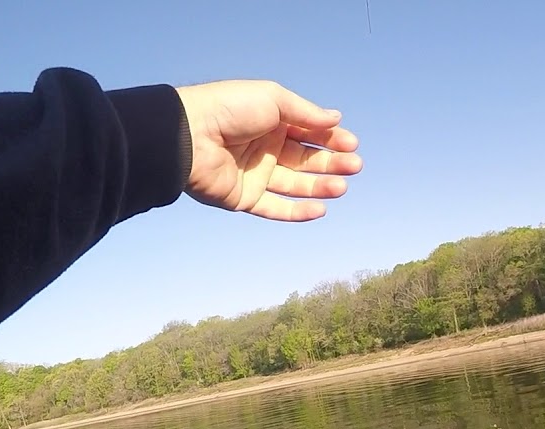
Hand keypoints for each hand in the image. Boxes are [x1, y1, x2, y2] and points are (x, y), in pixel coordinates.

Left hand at [175, 80, 362, 221]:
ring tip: (342, 186)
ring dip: (320, 186)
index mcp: (270, 122)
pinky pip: (276, 208)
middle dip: (331, 163)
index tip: (351, 144)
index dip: (331, 139)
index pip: (308, 132)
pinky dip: (298, 212)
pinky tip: (320, 209)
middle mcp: (265, 148)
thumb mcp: (273, 99)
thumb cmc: (229, 109)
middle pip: (305, 160)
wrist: (189, 136)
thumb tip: (336, 119)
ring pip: (295, 185)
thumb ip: (306, 112)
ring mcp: (255, 174)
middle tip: (354, 166)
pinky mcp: (245, 198)